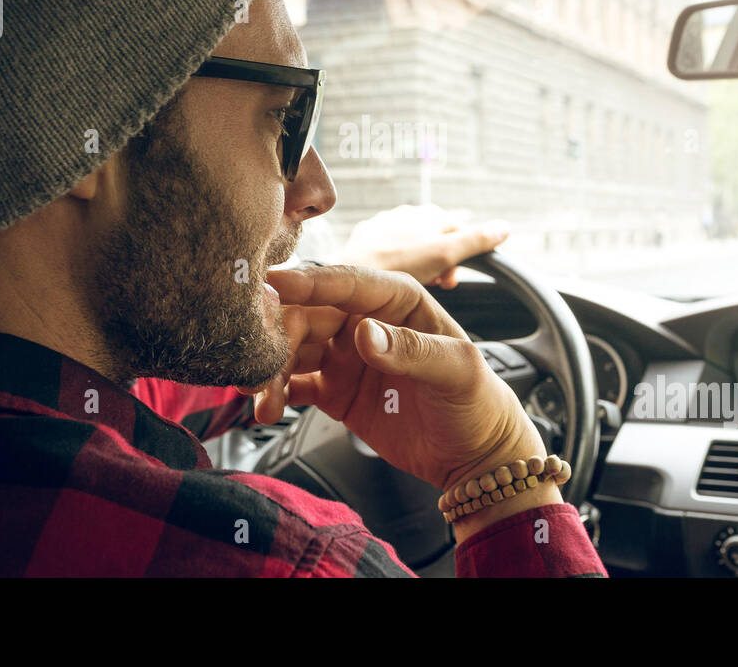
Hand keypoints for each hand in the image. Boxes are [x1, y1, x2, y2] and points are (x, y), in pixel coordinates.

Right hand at [238, 265, 544, 491]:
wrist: (475, 456)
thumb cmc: (478, 402)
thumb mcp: (456, 371)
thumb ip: (412, 350)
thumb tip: (364, 335)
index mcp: (399, 301)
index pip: (350, 283)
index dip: (311, 281)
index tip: (275, 283)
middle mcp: (367, 321)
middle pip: (310, 314)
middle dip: (280, 332)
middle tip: (259, 358)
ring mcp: (348, 356)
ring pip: (295, 348)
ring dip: (271, 367)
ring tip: (259, 393)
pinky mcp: (334, 390)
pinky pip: (295, 384)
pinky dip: (275, 393)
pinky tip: (266, 407)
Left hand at [339, 204, 508, 288]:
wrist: (346, 273)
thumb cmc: (396, 266)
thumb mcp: (444, 255)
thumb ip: (475, 240)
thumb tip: (506, 227)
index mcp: (428, 214)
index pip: (458, 230)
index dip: (461, 256)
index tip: (450, 280)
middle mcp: (405, 214)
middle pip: (434, 239)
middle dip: (439, 263)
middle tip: (434, 287)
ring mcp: (383, 226)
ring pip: (411, 247)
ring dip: (419, 267)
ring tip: (413, 288)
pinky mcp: (365, 241)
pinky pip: (389, 253)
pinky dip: (396, 268)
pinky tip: (391, 284)